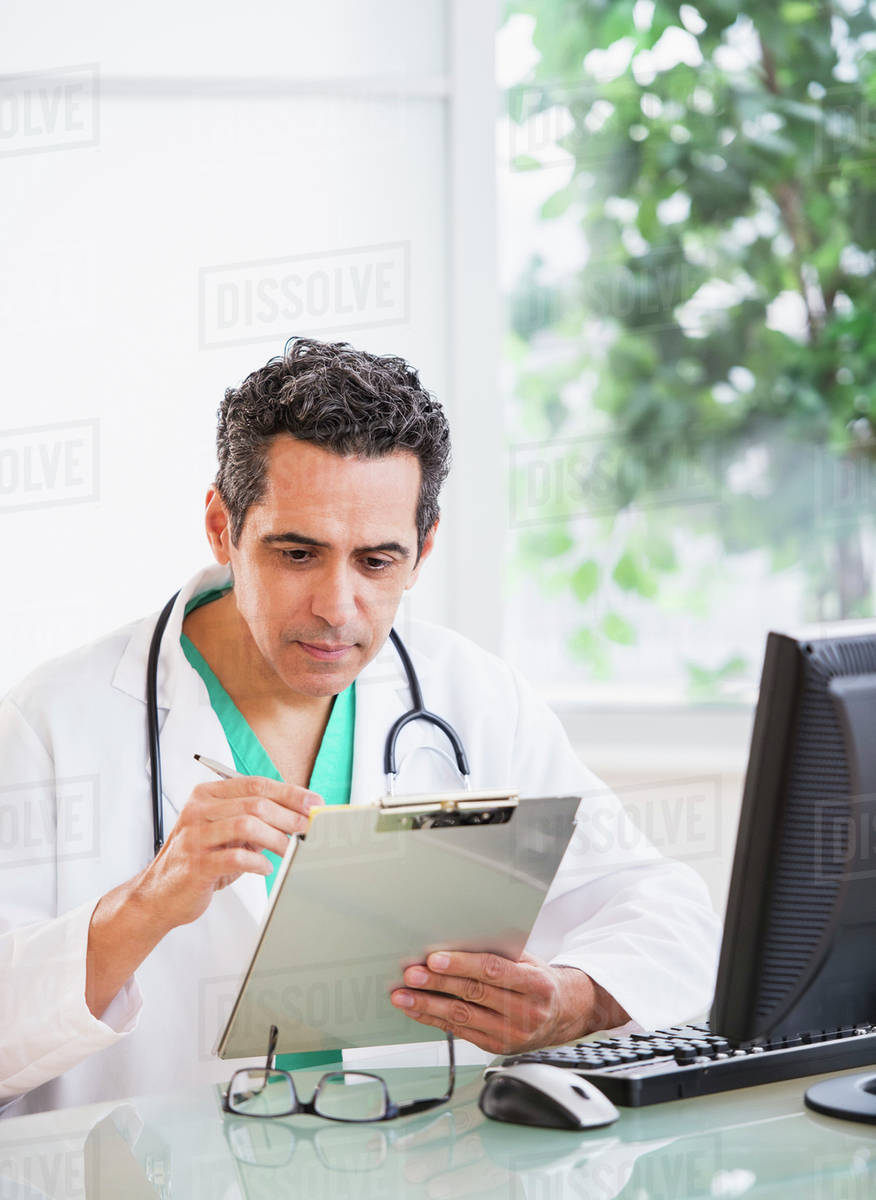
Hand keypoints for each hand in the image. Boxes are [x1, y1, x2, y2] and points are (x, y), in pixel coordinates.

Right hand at [141, 775, 322, 929]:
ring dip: (276, 838)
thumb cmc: (199, 859)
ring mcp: (195, 836)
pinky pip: (235, 857)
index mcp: (207, 794)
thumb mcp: (224, 831)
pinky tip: (265, 868)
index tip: (314, 803)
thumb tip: (298, 815)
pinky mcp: (195, 864)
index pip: (256, 784)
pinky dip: (258, 862)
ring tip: (289, 850)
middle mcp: (198, 810)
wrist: (159, 894)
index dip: (290, 792)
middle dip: (289, 816)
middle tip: (309, 828)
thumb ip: (253, 819)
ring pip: (247, 825)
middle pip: (255, 803)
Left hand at [390, 950, 628, 1054]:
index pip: (492, 971)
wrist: (563, 1014)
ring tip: (403, 995)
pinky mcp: (495, 1047)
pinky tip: (417, 1010)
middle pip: (473, 994)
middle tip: (411, 974)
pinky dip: (434, 1020)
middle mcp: (524, 1011)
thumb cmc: (539, 980)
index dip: (462, 965)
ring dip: (428, 1006)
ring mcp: (510, 1033)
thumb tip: (459, 938)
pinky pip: (460, 1033)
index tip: (435, 959)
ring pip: (462, 1017)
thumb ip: (501, 953)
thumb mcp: (530, 961)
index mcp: (534, 984)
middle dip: (437, 984)